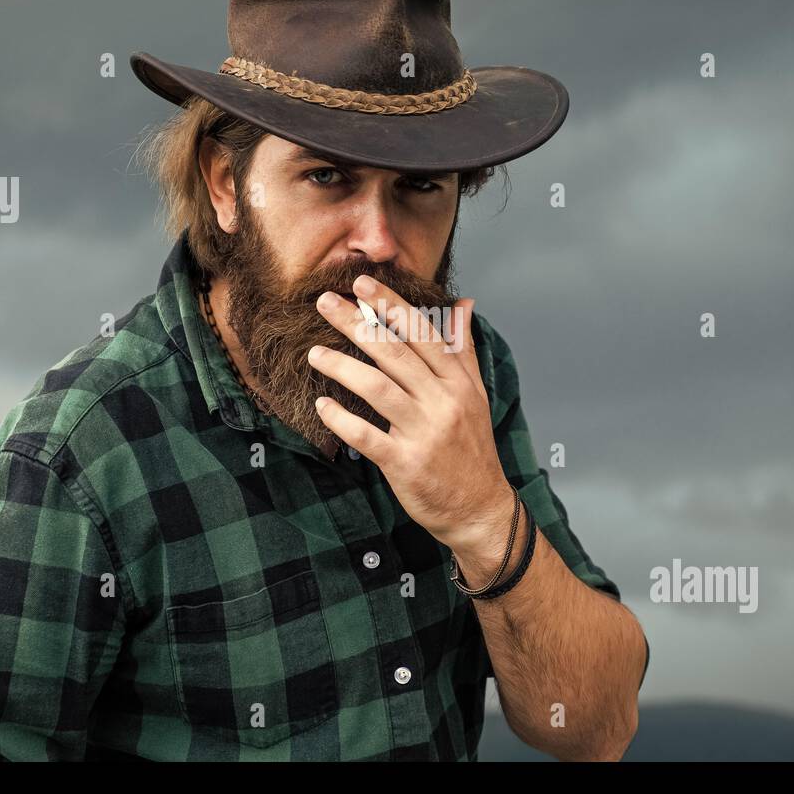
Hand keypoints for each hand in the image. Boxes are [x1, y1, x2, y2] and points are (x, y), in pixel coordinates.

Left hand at [307, 274, 512, 548]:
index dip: (390, 306)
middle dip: (357, 323)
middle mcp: (442, 402)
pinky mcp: (405, 463)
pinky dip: (342, 419)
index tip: (362, 284)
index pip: (422, 333)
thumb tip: (464, 304)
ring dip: (342, 366)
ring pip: (377, 388)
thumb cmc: (472, 449)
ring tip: (314, 353)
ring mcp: (424, 433)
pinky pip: (366, 436)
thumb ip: (463, 348)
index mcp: (458, 383)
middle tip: (324, 302)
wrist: (479, 508)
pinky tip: (322, 405)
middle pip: (394, 353)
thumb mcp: (475, 394)